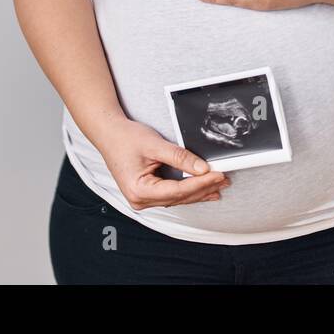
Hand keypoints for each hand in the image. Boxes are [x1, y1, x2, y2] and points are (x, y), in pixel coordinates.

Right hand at [91, 117, 229, 210]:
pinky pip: (172, 195)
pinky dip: (189, 190)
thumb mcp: (154, 145)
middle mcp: (140, 200)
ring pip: (178, 198)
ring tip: (219, 184)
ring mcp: (143, 199)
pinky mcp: (148, 193)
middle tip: (224, 179)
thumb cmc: (125, 138)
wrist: (109, 134)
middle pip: (180, 197)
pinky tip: (203, 189)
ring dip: (199, 191)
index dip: (200, 183)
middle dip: (204, 188)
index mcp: (138, 191)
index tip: (217, 174)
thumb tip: (202, 168)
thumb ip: (179, 157)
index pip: (177, 190)